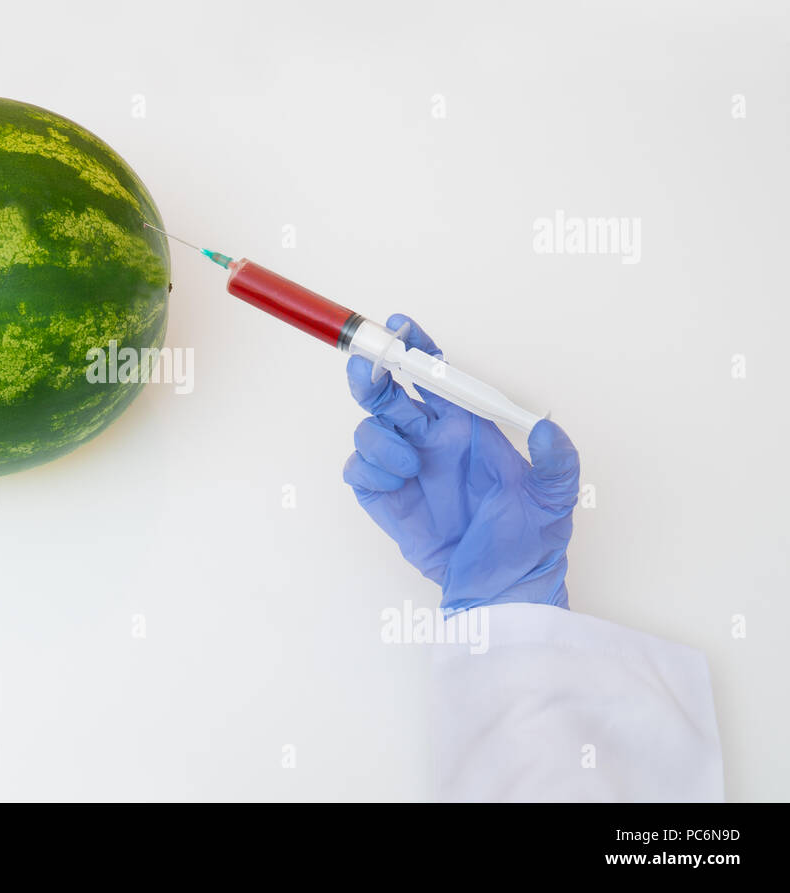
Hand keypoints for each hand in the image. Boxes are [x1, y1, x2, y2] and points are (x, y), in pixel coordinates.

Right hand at [343, 314, 579, 610]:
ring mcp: (402, 467)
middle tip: (371, 368)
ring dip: (381, 438)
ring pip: (369, 428)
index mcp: (464, 425)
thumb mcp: (556, 496)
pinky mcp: (383, 496)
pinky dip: (370, 467)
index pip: (434, 374)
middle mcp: (429, 439)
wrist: (503, 587)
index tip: (401, 327)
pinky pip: (359, 468)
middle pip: (387, 391)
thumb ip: (557, 459)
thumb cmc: (529, 539)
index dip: (416, 347)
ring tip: (410, 465)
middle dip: (373, 373)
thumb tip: (548, 428)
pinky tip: (396, 482)